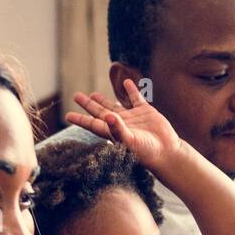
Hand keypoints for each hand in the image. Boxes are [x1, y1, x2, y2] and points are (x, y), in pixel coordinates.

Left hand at [64, 79, 183, 170]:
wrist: (167, 152)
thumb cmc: (147, 152)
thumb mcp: (130, 141)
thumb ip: (118, 129)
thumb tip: (107, 116)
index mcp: (113, 132)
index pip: (92, 124)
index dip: (80, 119)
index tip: (67, 115)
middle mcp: (120, 124)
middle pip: (99, 112)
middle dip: (88, 105)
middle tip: (76, 96)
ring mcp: (133, 118)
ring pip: (114, 105)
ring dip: (104, 99)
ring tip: (93, 94)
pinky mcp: (146, 112)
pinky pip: (136, 98)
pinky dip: (131, 90)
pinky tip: (126, 82)